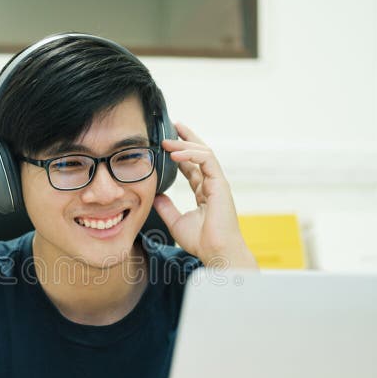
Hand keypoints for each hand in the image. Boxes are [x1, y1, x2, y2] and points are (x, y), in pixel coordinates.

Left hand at [153, 122, 256, 268]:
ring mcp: (217, 183)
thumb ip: (167, 207)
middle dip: (187, 138)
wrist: (216, 252)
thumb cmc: (202, 241)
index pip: (192, 166)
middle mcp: (212, 184)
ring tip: (167, 141)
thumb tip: (156, 195)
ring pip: (204, 153)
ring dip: (185, 144)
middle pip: (200, 153)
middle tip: (172, 126)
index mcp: (204, 192)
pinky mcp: (220, 184)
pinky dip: (191, 155)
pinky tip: (176, 154)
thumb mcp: (176, 222)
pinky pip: (207, 160)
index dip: (181, 153)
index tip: (167, 142)